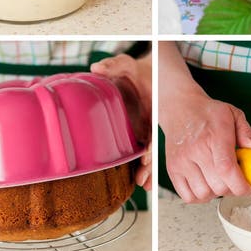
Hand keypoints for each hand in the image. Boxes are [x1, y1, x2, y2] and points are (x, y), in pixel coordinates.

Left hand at [91, 53, 151, 189]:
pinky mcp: (136, 133)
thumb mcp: (125, 64)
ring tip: (142, 186)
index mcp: (151, 107)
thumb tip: (96, 67)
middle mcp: (149, 121)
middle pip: (152, 146)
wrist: (138, 74)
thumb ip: (113, 65)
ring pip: (147, 153)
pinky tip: (139, 181)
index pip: (154, 129)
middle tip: (143, 181)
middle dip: (150, 164)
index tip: (146, 158)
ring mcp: (143, 129)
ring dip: (147, 169)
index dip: (151, 144)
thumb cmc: (133, 70)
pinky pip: (139, 152)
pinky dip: (141, 166)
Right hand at [160, 88, 250, 202]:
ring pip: (204, 194)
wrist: (180, 108)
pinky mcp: (172, 170)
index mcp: (214, 135)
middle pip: (218, 186)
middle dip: (233, 189)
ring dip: (216, 193)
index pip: (227, 169)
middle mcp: (196, 150)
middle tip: (237, 182)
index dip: (241, 185)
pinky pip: (188, 196)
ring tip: (220, 180)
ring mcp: (182, 162)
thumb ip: (247, 132)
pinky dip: (200, 197)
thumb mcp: (233, 114)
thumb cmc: (208, 113)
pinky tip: (207, 184)